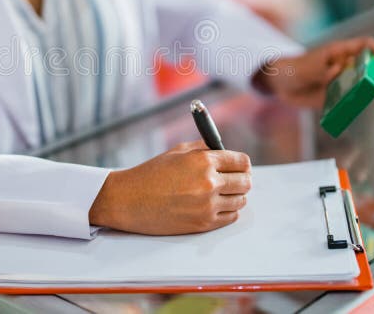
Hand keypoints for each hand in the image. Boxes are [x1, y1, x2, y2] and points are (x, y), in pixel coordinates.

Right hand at [89, 140, 251, 234]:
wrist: (128, 201)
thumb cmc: (150, 174)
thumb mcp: (177, 152)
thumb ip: (204, 149)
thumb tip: (225, 151)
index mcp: (203, 161)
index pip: (241, 162)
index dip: (242, 163)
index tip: (240, 166)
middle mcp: (209, 182)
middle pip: (246, 182)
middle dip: (242, 179)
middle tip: (234, 179)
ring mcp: (207, 205)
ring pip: (240, 201)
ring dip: (235, 196)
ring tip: (222, 192)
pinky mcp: (203, 224)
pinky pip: (231, 217)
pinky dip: (228, 210)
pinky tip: (216, 204)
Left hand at [253, 36, 373, 109]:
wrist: (282, 84)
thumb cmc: (295, 68)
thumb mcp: (307, 67)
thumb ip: (322, 69)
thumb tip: (338, 70)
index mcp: (340, 53)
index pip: (364, 46)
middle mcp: (345, 68)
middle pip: (367, 70)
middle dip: (370, 77)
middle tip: (364, 84)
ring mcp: (342, 83)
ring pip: (360, 89)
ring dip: (359, 94)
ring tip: (346, 98)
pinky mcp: (337, 98)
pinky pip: (348, 104)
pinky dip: (349, 108)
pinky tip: (340, 111)